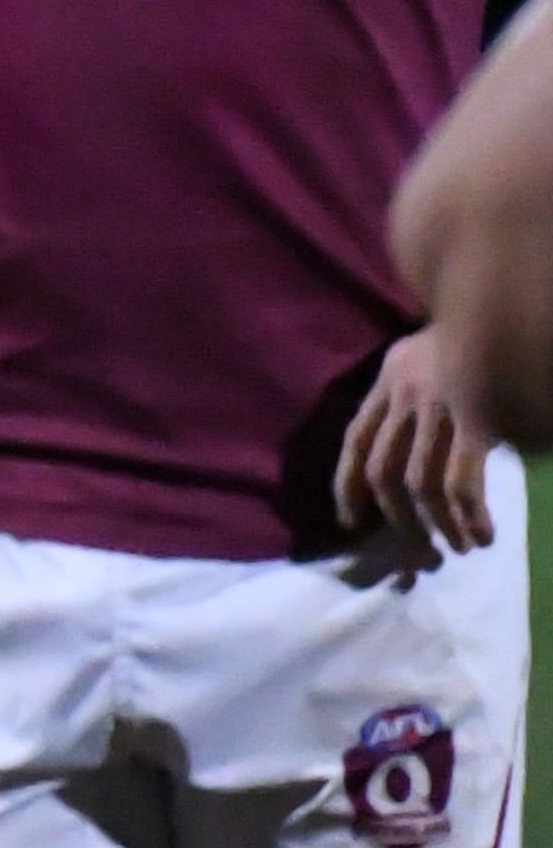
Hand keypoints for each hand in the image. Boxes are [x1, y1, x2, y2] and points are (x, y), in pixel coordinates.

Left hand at [335, 327, 500, 562]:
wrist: (500, 296)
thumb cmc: (469, 329)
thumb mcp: (425, 353)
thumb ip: (412, 392)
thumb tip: (410, 440)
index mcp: (389, 379)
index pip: (355, 441)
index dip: (347, 485)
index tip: (350, 522)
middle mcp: (405, 395)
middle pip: (383, 472)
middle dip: (398, 519)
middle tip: (417, 551)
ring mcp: (440, 408)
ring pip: (419, 484)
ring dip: (436, 524)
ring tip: (456, 549)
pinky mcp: (477, 420)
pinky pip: (461, 480)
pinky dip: (468, 513)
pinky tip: (482, 533)